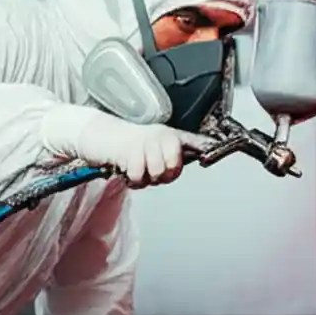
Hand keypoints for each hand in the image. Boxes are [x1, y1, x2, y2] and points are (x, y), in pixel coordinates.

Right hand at [42, 105, 215, 188]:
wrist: (102, 138)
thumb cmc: (129, 147)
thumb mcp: (154, 149)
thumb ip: (171, 157)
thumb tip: (187, 164)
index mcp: (170, 135)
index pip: (193, 141)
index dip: (205, 146)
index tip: (214, 149)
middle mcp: (162, 136)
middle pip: (174, 168)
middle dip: (162, 177)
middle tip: (149, 171)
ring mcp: (147, 141)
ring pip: (156, 173)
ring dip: (145, 178)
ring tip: (136, 169)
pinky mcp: (130, 150)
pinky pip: (138, 175)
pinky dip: (131, 179)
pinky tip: (127, 169)